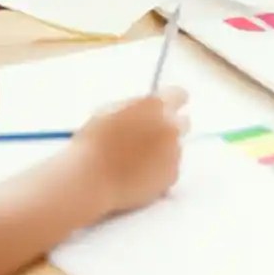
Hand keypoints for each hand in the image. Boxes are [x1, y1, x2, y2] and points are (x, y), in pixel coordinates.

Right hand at [74, 87, 189, 214]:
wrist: (91, 179)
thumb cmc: (94, 142)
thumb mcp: (110, 111)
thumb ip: (136, 107)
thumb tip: (147, 108)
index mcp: (155, 106)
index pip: (179, 94)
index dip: (170, 102)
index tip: (164, 109)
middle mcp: (170, 127)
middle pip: (183, 122)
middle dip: (168, 128)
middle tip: (150, 137)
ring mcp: (174, 152)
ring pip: (175, 147)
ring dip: (162, 151)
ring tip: (134, 161)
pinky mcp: (172, 175)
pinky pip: (170, 168)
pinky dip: (159, 171)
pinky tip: (137, 174)